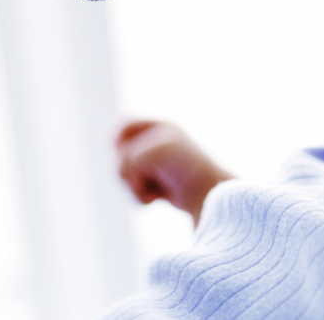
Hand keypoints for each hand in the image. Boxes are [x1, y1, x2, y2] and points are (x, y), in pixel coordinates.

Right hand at [115, 119, 233, 226]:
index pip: (124, 123)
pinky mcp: (157, 184)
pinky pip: (134, 191)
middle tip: (140, 179)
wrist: (208, 194)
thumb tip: (122, 178)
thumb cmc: (184, 168)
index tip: (118, 150)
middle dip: (126, 170)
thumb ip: (126, 162)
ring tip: (153, 192)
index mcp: (160, 127)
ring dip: (133, 187)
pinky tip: (156, 199)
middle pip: (118, 153)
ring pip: (123, 176)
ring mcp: (156, 164)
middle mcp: (157, 143)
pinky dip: (140, 197)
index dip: (115, 136)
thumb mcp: (150, 155)